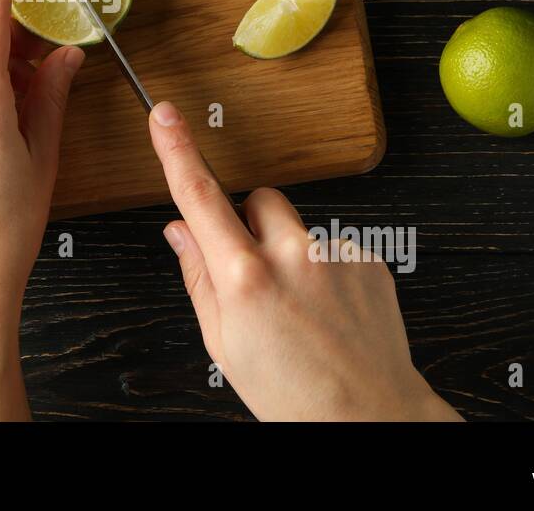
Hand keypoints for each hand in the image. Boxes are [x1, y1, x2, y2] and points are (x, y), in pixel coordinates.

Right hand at [148, 100, 460, 420]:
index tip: (164, 114)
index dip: (176, 149)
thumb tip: (179, 232)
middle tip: (255, 276)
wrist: (369, 418)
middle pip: (258, 199)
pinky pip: (332, 246)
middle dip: (250, 224)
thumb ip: (199, 279)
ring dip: (290, 251)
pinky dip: (325, 271)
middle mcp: (291, 256)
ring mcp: (334, 254)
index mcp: (244, 278)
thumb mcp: (224, 345)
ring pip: (297, 225)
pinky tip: (330, 312)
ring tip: (302, 307)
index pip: (199, 197)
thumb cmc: (293, 395)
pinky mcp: (367, 259)